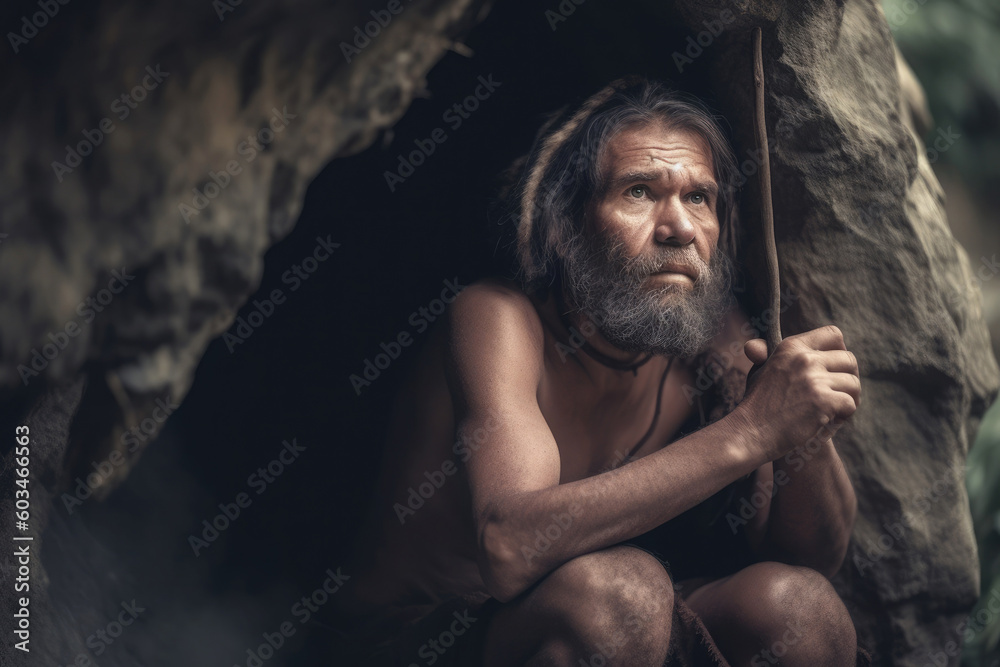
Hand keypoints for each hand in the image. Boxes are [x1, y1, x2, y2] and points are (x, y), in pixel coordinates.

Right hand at [737, 325, 860, 461]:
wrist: (751, 433)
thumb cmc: (757, 404)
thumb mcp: (758, 371)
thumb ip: (766, 355)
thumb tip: (753, 346)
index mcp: (791, 346)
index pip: (833, 334)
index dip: (839, 351)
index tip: (832, 368)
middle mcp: (804, 358)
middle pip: (849, 360)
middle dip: (847, 378)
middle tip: (835, 394)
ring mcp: (814, 380)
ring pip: (853, 383)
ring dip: (847, 399)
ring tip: (831, 410)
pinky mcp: (823, 401)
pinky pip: (850, 404)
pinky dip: (843, 416)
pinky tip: (826, 421)